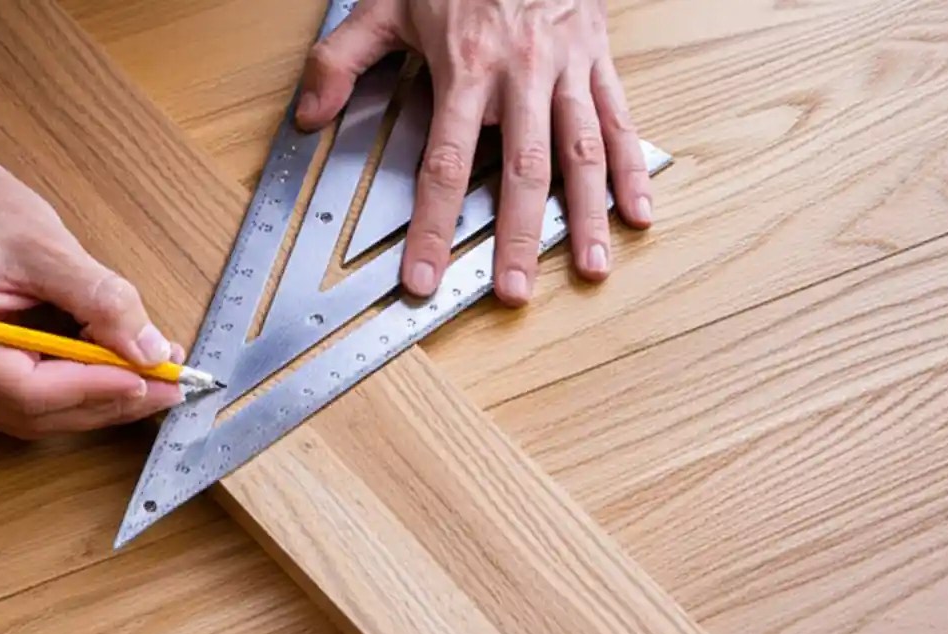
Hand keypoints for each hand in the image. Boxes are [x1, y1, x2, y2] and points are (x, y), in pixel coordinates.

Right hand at [0, 144, 183, 438]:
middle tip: (167, 384)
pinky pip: (16, 402)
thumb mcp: (47, 244)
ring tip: (148, 378)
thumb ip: (101, 300)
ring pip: (27, 416)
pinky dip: (66, 393)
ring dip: (92, 402)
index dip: (96, 389)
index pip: (27, 389)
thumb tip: (150, 350)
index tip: (152, 377)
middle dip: (106, 400)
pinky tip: (106, 373)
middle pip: (30, 412)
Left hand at [296, 0, 652, 305]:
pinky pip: (619, 119)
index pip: (446, 163)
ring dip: (587, 215)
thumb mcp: (385, 2)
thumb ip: (341, 60)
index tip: (424, 275)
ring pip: (581, 152)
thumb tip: (309, 116)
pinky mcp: (597, 60)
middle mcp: (521, 75)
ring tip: (591, 267)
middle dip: (519, 237)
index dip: (433, 226)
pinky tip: (638, 212)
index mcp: (466, 66)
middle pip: (523, 170)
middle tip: (514, 292)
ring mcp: (565, 68)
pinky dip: (632, 168)